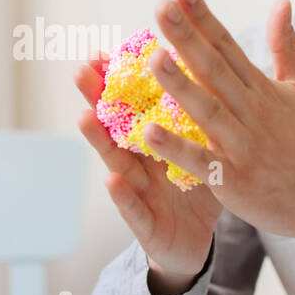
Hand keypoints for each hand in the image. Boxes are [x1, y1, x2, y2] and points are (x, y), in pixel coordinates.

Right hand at [74, 51, 222, 284]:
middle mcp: (140, 162)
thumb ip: (199, 116)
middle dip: (98, 99)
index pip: (136, 105)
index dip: (120, 80)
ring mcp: (139, 193)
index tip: (106, 50)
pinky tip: (111, 180)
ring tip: (85, 116)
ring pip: (117, 162)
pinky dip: (122, 196)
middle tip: (83, 69)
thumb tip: (210, 67)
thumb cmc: (196, 190)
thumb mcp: (202, 150)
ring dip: (99, 140)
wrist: (196, 244)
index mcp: (157, 141)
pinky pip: (134, 209)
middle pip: (117, 126)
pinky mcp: (146, 225)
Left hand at [139, 0, 294, 262]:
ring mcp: (242, 145)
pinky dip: (176, 148)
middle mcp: (250, 111)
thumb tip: (281, 2)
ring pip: (207, 110)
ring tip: (153, 58)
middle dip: (187, 37)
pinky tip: (149, 132)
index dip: (203, 16)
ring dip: (179, 84)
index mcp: (260, 88)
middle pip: (214, 68)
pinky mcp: (234, 179)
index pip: (227, 45)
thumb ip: (286, 46)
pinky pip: (201, 161)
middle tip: (161, 6)